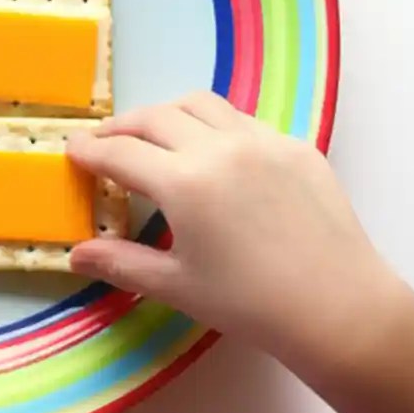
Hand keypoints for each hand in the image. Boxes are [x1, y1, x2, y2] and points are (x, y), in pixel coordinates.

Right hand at [66, 91, 398, 361]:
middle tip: (106, 143)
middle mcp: (220, 148)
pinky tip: (214, 153)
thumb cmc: (251, 304)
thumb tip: (76, 254)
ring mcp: (262, 141)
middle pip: (155, 117)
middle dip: (122, 127)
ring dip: (168, 114)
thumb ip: (122, 263)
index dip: (89, 150)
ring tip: (156, 136)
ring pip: (201, 104)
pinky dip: (214, 126)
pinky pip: (243, 120)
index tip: (72, 151)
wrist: (341, 308)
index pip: (120, 152)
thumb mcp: (177, 286)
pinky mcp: (296, 145)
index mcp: (184, 182)